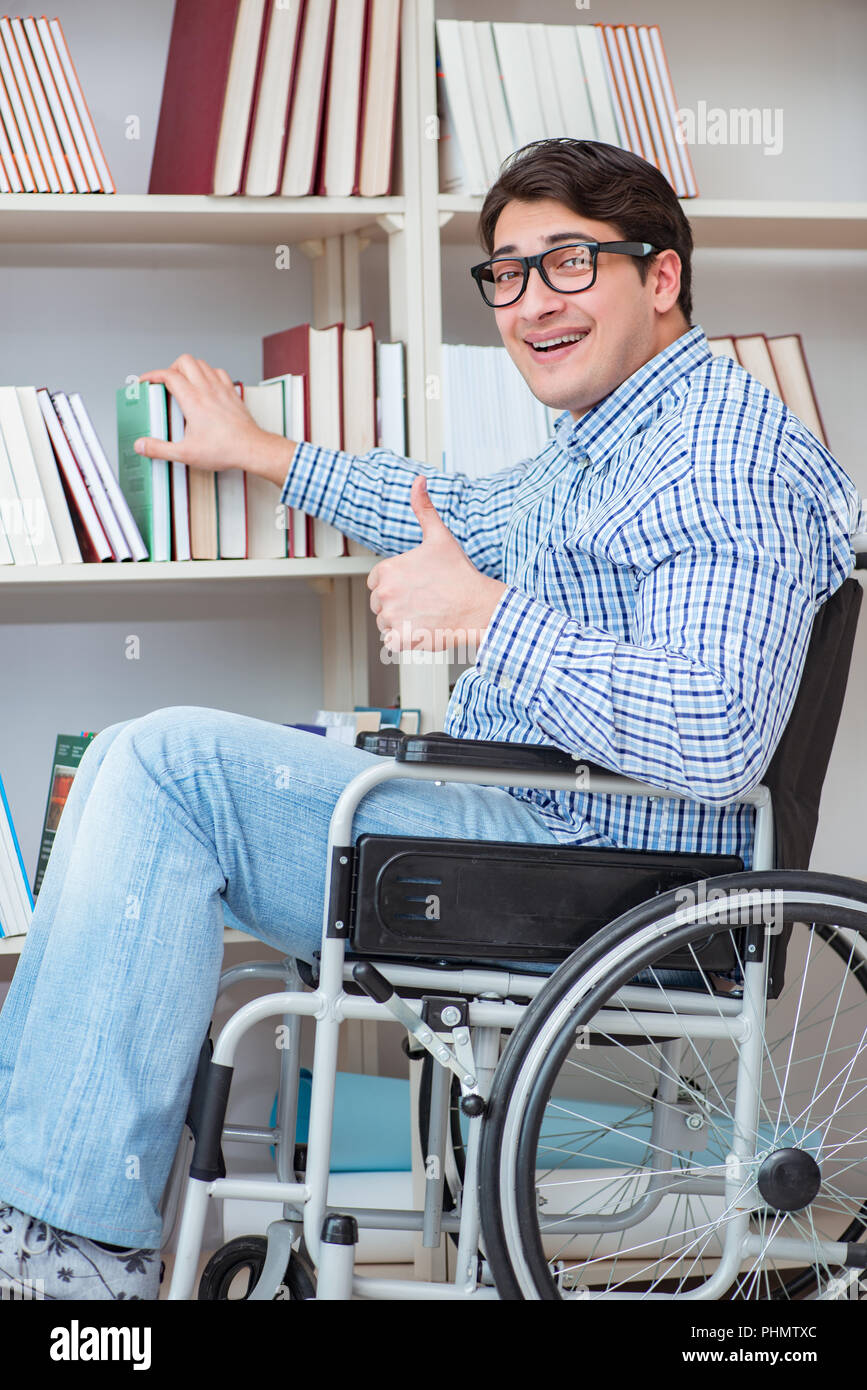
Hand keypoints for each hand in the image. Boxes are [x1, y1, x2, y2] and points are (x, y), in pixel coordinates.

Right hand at [134, 355, 290, 483]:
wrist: (252, 449)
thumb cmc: (225, 449)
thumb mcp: (185, 453)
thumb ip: (160, 449)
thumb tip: (142, 445)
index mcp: (193, 401)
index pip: (168, 375)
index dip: (153, 375)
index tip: (146, 381)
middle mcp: (207, 390)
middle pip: (185, 361)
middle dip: (171, 367)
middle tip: (166, 382)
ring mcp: (222, 389)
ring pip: (202, 363)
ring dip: (190, 368)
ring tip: (184, 382)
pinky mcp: (232, 393)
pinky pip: (219, 372)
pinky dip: (209, 373)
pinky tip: (206, 385)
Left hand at [367, 475, 506, 653]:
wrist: (478, 607)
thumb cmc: (460, 573)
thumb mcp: (439, 537)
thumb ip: (424, 508)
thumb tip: (419, 480)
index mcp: (387, 570)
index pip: (377, 583)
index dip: (396, 585)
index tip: (416, 586)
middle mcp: (385, 594)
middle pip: (379, 605)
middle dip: (397, 605)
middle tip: (424, 601)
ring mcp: (392, 618)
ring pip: (385, 625)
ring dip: (400, 623)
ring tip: (426, 615)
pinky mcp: (400, 639)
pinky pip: (391, 643)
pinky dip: (404, 641)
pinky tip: (422, 630)